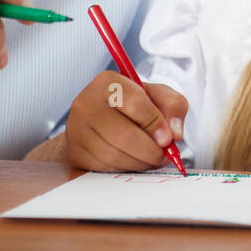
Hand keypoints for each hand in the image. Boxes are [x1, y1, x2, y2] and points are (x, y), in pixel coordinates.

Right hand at [66, 70, 188, 171]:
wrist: (101, 118)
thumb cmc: (133, 104)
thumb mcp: (157, 95)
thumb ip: (174, 106)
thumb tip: (175, 133)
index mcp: (108, 82)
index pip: (135, 103)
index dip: (155, 124)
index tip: (168, 138)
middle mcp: (86, 103)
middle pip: (123, 134)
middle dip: (150, 150)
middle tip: (164, 156)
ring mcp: (77, 128)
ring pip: (114, 155)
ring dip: (140, 162)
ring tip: (152, 159)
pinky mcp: (75, 151)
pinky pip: (104, 167)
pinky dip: (125, 168)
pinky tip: (135, 161)